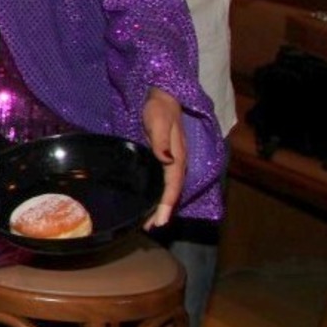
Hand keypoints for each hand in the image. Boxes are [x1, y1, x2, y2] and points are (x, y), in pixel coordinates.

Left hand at [142, 88, 186, 227]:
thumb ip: (160, 141)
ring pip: (167, 189)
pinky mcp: (163, 160)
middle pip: (171, 192)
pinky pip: (162, 182)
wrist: (162, 98)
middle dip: (164, 211)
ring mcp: (171, 162)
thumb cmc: (159, 109)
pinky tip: (148, 202)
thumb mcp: (157, 122)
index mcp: (177, 157)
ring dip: (160, 206)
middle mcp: (176, 163)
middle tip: (152, 228)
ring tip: (148, 223)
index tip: (161, 219)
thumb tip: (165, 159)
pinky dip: (157, 195)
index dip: (168, 203)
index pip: (173, 185)